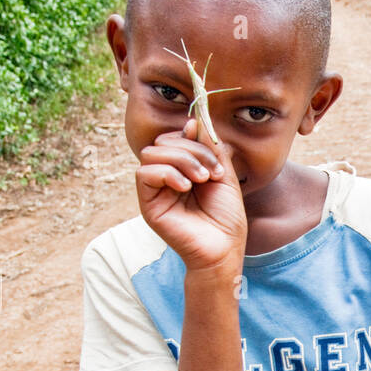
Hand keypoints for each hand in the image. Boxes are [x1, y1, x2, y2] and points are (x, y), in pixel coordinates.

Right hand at [135, 117, 247, 273]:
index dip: (192, 137)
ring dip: (181, 160)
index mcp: (183, 169)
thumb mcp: (224, 175)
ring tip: (201, 180)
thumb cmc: (226, 218)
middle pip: (163, 141)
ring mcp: (156, 190)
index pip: (175, 137)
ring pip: (153, 153)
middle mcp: (166, 177)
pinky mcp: (148, 204)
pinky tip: (186, 188)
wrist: (224, 249)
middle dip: (191, 149)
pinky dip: (167, 174)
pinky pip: (144, 173)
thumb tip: (193, 122)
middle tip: (212, 173)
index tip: (215, 155)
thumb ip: (210, 149)